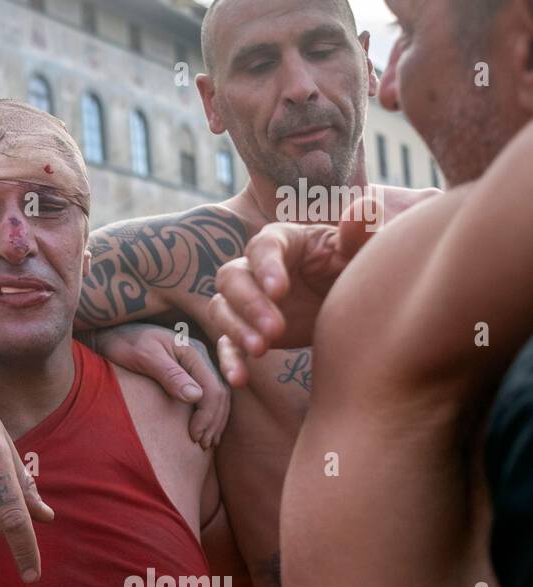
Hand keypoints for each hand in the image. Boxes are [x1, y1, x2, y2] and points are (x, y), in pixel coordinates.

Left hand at [82, 324, 229, 447]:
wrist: (111, 332)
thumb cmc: (123, 343)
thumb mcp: (143, 357)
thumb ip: (169, 374)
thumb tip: (195, 397)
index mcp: (192, 351)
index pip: (213, 389)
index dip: (207, 416)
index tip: (194, 436)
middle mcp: (200, 356)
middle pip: (220, 394)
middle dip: (213, 422)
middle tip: (202, 445)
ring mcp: (195, 364)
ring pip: (217, 396)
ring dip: (214, 420)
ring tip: (205, 442)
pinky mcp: (188, 371)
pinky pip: (208, 394)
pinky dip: (209, 414)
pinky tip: (203, 429)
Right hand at [208, 222, 348, 386]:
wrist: (351, 308)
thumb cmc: (354, 274)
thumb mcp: (360, 257)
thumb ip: (360, 235)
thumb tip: (365, 207)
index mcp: (282, 242)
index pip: (263, 247)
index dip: (266, 267)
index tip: (280, 291)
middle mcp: (256, 269)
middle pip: (232, 278)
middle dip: (249, 304)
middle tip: (275, 330)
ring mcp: (247, 302)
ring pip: (221, 308)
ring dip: (236, 328)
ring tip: (261, 350)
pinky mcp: (246, 330)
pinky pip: (226, 343)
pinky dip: (229, 360)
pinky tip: (239, 379)